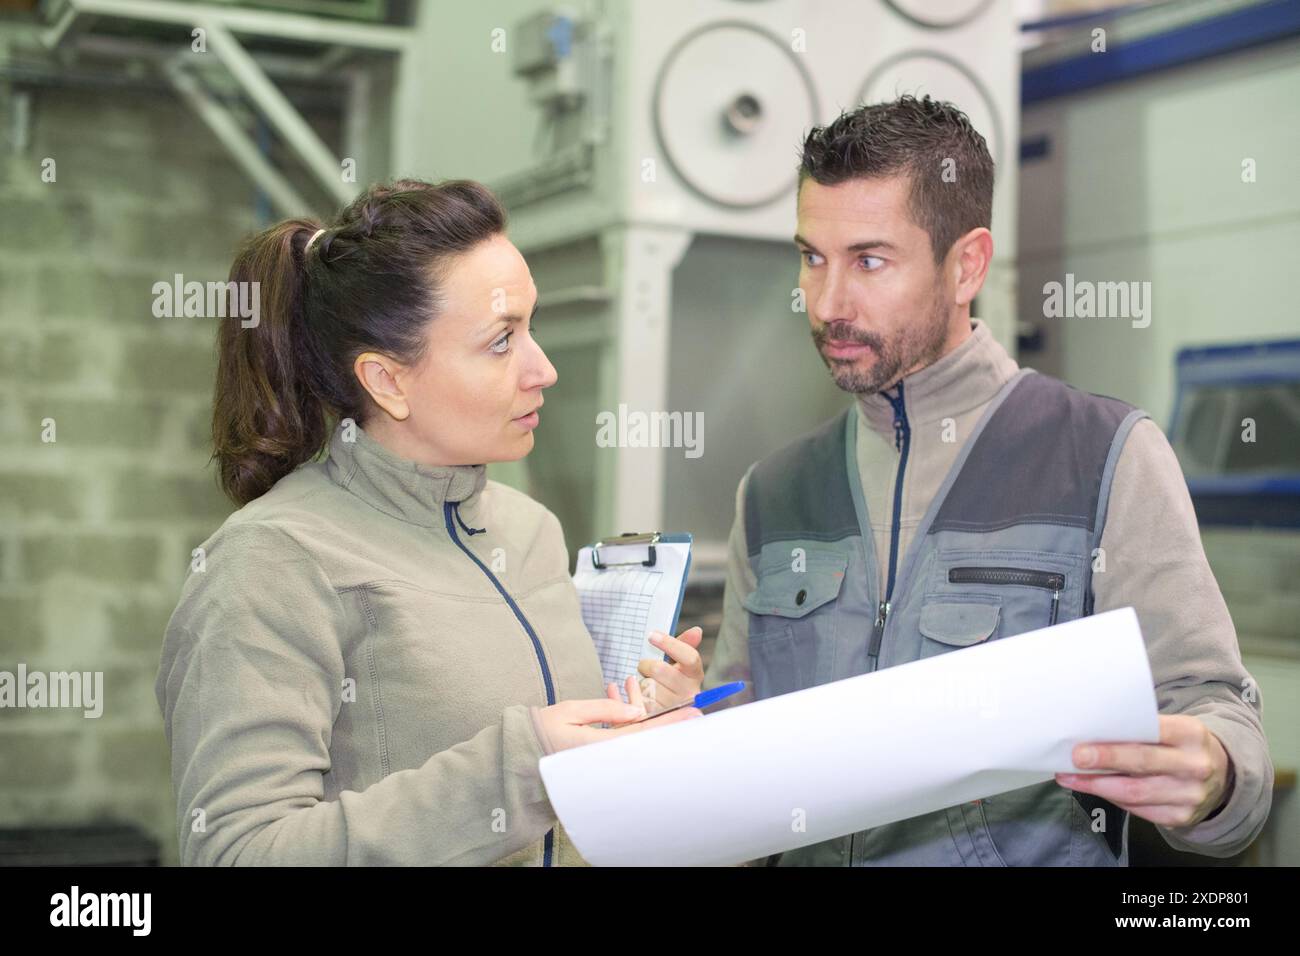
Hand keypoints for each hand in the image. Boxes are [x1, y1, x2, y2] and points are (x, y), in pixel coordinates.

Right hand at [537, 692, 699, 752]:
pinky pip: (625, 743)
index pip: (643, 733)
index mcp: (598, 746)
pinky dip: (637, 729)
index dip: (669, 723)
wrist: (523, 754)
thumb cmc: (542, 730)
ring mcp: (603, 760)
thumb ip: (604, 709)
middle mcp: (605, 757)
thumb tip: (635, 711)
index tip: (692, 714)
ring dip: (657, 728)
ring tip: (680, 715)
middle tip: (697, 716)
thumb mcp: (570, 712)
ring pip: (638, 742)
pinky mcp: (601, 758)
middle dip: (672, 728)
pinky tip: (643, 714)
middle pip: (647, 741)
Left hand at [630, 626, 703, 714]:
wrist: (668, 712)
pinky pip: (637, 700)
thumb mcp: (679, 663)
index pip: (689, 656)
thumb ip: (685, 644)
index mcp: (695, 675)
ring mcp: (674, 707)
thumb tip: (697, 630)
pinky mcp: (658, 719)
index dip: (670, 643)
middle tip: (646, 668)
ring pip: (646, 685)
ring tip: (648, 686)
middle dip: (647, 666)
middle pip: (659, 669)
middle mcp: (689, 692)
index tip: (652, 635)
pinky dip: (634, 695)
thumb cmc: (672, 682)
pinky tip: (641, 697)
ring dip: (641, 683)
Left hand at [1054, 715, 1231, 828]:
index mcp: (1191, 734)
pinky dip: (1112, 799)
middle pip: (1141, 764)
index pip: (1150, 734)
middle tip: (1073, 761)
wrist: (1222, 774)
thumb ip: (1140, 730)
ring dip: (1097, 786)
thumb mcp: (1172, 728)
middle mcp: (1195, 765)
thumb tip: (1091, 736)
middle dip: (1103, 763)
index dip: (1114, 743)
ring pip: (1135, 793)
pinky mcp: (1181, 817)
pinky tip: (1094, 789)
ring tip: (1070, 778)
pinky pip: (1139, 810)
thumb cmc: (1181, 745)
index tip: (1082, 747)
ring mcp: (1190, 795)